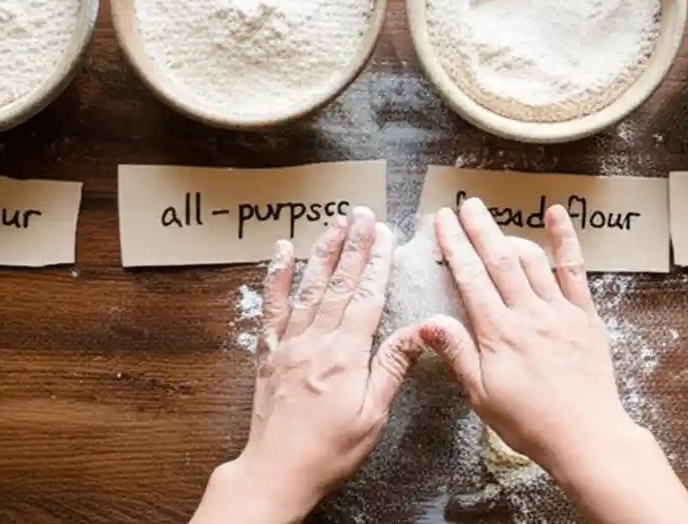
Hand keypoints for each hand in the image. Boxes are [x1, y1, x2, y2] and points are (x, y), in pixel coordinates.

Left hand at [191, 207, 424, 523]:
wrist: (277, 472)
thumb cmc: (329, 451)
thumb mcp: (373, 415)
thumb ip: (392, 367)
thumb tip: (418, 331)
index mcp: (345, 356)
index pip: (366, 298)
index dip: (377, 264)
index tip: (386, 235)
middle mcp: (315, 342)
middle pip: (338, 284)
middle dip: (354, 246)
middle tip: (364, 215)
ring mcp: (289, 344)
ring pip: (308, 287)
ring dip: (324, 251)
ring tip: (336, 223)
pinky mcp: (269, 352)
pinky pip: (272, 307)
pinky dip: (277, 277)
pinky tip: (283, 252)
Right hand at [421, 198, 632, 473]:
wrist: (586, 437)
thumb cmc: (529, 422)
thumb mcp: (481, 395)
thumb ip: (457, 353)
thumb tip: (428, 321)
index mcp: (498, 333)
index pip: (470, 278)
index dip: (454, 245)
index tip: (442, 221)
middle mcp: (528, 314)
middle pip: (498, 259)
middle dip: (478, 228)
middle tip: (464, 204)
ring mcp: (559, 311)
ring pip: (531, 259)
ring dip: (509, 234)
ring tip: (492, 219)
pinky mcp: (584, 315)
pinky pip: (574, 269)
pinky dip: (565, 239)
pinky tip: (557, 216)